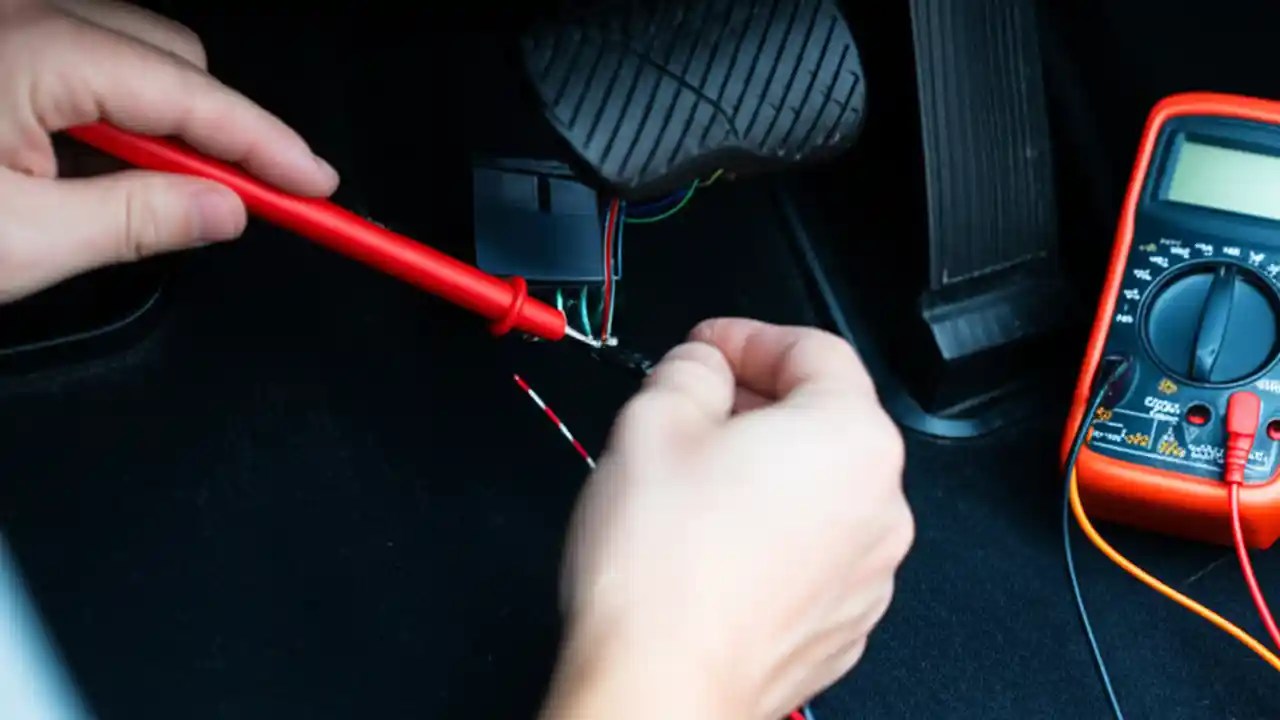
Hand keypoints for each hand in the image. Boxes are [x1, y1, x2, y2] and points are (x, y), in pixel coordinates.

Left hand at [0, 0, 337, 302]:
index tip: (314, 185)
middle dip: (214, 133)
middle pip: (174, 60)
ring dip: (157, 124)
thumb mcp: (23, 241)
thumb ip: (135, 221)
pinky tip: (79, 164)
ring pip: (134, 54)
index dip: (265, 144)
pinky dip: (108, 110)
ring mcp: (12, 21)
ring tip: (127, 191)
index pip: (190, 94)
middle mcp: (27, 14)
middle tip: (234, 205)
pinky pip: (85, 57)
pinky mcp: (3, 41)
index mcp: (36, 50)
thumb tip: (225, 210)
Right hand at [543, 319, 913, 719]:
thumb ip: (690, 367)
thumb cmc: (663, 573)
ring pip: (817, 489)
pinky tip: (710, 543)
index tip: (708, 348)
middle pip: (823, 420)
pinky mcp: (842, 622)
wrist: (659, 687)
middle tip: (690, 409)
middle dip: (755, 404)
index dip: (748, 337)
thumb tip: (703, 365)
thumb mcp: (653, 420)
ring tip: (691, 485)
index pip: (813, 349)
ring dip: (761, 471)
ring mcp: (867, 572)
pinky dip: (770, 533)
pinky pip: (812, 551)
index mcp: (850, 438)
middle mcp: (880, 505)